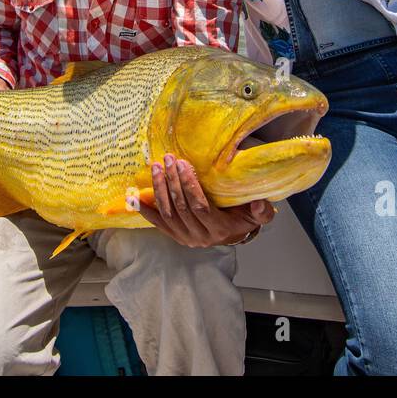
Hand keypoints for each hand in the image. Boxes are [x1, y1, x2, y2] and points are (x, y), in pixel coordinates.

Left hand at [138, 153, 274, 246]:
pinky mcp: (175, 236)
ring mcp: (185, 238)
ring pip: (168, 213)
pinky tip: (134, 198)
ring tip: (156, 167)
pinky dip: (145, 210)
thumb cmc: (244, 218)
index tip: (183, 164)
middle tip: (168, 159)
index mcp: (219, 229)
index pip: (199, 207)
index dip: (189, 186)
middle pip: (181, 208)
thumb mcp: (258, 214)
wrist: (233, 234)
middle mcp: (200, 237)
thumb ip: (262, 210)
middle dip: (173, 181)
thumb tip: (259, 203)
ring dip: (159, 189)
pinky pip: (158, 223)